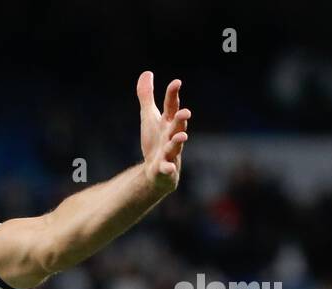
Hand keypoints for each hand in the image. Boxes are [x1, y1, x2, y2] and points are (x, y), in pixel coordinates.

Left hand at [136, 71, 190, 194]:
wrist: (157, 172)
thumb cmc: (155, 142)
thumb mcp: (149, 118)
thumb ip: (147, 97)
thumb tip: (146, 73)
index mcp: (168, 123)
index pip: (171, 106)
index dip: (173, 95)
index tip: (176, 82)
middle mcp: (171, 136)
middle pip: (178, 126)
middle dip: (181, 119)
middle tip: (185, 112)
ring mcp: (170, 152)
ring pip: (175, 146)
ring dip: (178, 141)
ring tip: (182, 136)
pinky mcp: (164, 168)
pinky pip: (167, 168)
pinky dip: (167, 168)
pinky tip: (167, 168)